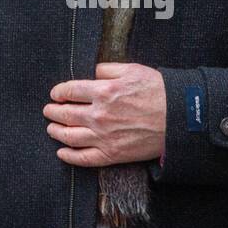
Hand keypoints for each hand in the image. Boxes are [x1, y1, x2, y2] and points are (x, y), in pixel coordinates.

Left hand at [43, 62, 165, 167]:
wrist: (178, 118)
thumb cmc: (158, 91)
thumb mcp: (133, 70)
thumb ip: (108, 69)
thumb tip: (92, 73)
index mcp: (103, 91)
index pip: (69, 91)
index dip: (59, 92)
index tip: (56, 94)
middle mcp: (99, 115)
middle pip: (66, 114)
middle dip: (53, 112)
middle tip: (49, 111)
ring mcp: (103, 137)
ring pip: (69, 136)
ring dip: (56, 131)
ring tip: (51, 128)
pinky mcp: (111, 154)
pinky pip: (83, 158)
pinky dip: (69, 156)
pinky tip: (62, 152)